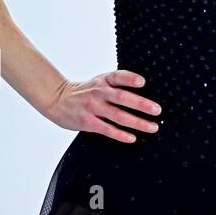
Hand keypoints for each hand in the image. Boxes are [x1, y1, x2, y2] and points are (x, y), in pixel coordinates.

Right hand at [45, 70, 160, 142]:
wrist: (57, 99)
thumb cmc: (86, 91)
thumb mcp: (100, 80)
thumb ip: (117, 83)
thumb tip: (144, 91)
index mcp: (103, 80)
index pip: (118, 76)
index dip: (130, 78)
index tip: (142, 82)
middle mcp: (98, 93)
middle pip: (122, 98)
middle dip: (141, 104)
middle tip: (157, 110)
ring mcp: (92, 108)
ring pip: (118, 116)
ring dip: (137, 122)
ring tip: (152, 127)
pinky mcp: (87, 122)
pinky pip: (106, 129)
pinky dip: (120, 134)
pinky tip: (132, 137)